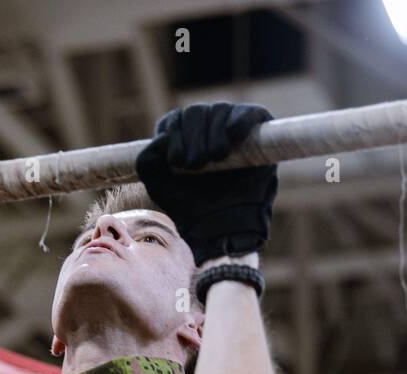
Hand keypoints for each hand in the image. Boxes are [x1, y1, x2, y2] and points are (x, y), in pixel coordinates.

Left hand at [135, 102, 277, 266]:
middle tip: (195, 165)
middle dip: (192, 137)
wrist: (220, 228)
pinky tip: (233, 136)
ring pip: (220, 111)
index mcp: (183, 139)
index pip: (175, 120)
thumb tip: (161, 138)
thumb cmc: (190, 208)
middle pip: (196, 112)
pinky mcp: (259, 136)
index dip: (174, 134)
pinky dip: (240, 121)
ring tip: (215, 158)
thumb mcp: (159, 186)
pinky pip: (251, 114)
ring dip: (213, 134)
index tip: (176, 161)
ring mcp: (232, 131)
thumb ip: (147, 160)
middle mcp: (207, 130)